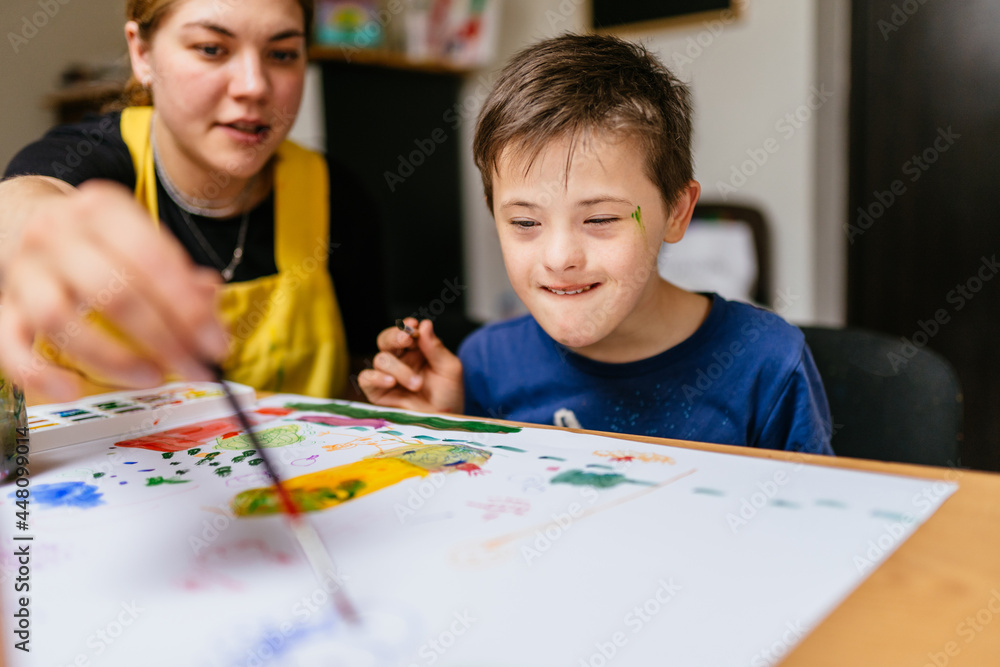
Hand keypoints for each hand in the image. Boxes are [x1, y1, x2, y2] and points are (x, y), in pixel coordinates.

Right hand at [0, 180, 229, 400]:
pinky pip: (10, 344)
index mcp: (101, 209)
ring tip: (152, 377)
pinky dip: (39, 373)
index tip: (215, 343)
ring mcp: (25, 270)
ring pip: (60, 319)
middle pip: (112, 291)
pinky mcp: (3, 304)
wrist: (26, 217)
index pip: (151, 258)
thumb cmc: (97, 236)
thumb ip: (177, 270)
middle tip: (194, 366)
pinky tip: (73, 389)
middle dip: (163, 338)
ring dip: (112, 358)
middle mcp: (57, 234)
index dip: (188, 307)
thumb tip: (209, 299)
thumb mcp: (139, 235)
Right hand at [358, 318, 463, 412]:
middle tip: (406, 340)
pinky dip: (376, 377)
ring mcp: (387, 375)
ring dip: (399, 368)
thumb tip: (424, 324)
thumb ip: (435, 348)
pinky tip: (391, 382)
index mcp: (416, 350)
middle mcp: (399, 360)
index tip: (413, 326)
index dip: (406, 327)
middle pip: (386, 339)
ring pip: (381, 359)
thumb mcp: (449, 369)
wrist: (444, 421)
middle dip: (395, 337)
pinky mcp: (377, 392)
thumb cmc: (448, 395)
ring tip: (417, 384)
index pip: (405, 331)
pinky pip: (366, 378)